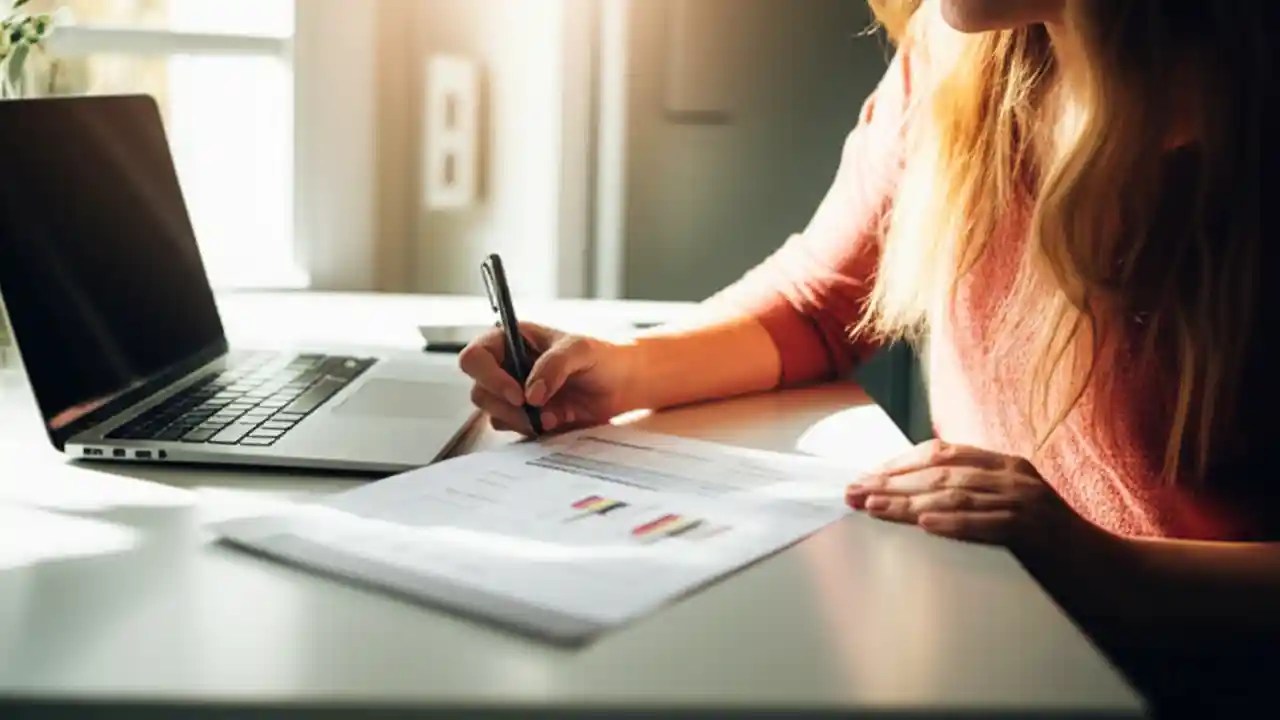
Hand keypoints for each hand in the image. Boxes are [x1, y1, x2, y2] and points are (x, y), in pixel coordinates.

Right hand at [458, 322, 636, 435]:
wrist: (623, 385)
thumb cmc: (602, 356)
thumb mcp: (581, 350)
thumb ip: (554, 365)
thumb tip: (530, 394)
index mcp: (511, 340)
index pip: (476, 356)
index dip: (489, 376)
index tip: (518, 393)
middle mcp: (507, 367)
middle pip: (479, 391)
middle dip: (505, 405)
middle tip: (535, 411)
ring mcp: (514, 394)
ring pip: (493, 414)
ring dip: (519, 420)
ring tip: (552, 416)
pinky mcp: (526, 417)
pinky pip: (514, 429)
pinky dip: (532, 429)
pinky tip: (556, 421)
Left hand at [845, 439, 1084, 550]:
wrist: (1111, 573)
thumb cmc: (1053, 547)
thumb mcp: (1011, 510)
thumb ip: (973, 497)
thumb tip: (915, 501)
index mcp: (1005, 465)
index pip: (941, 453)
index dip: (898, 464)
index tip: (864, 477)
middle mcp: (1014, 476)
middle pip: (940, 472)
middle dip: (890, 482)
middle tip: (851, 492)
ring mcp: (1028, 501)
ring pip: (957, 494)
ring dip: (909, 501)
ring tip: (874, 508)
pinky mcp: (1038, 530)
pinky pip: (989, 523)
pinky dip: (955, 522)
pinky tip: (926, 525)